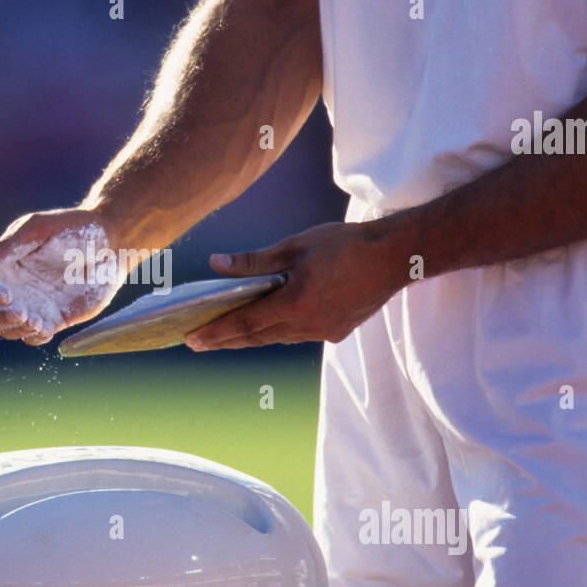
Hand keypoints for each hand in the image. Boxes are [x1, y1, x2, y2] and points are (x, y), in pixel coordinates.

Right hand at [0, 208, 124, 345]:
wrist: (110, 243)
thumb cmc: (71, 228)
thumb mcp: (36, 230)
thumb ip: (6, 249)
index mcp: (4, 265)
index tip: (6, 294)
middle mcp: (14, 287)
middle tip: (20, 311)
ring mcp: (32, 305)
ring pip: (8, 329)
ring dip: (15, 329)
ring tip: (36, 320)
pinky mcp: (53, 319)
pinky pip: (35, 336)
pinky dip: (35, 337)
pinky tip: (45, 328)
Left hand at [184, 221, 408, 349]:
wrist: (395, 257)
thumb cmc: (344, 244)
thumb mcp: (294, 246)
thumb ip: (254, 261)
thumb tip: (216, 264)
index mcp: (295, 303)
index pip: (245, 323)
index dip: (215, 332)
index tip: (191, 339)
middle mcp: (307, 325)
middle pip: (257, 337)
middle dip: (225, 339)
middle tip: (198, 342)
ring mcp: (323, 332)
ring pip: (278, 337)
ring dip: (251, 337)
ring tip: (225, 335)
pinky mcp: (336, 332)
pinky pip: (298, 334)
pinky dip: (278, 330)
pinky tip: (268, 324)